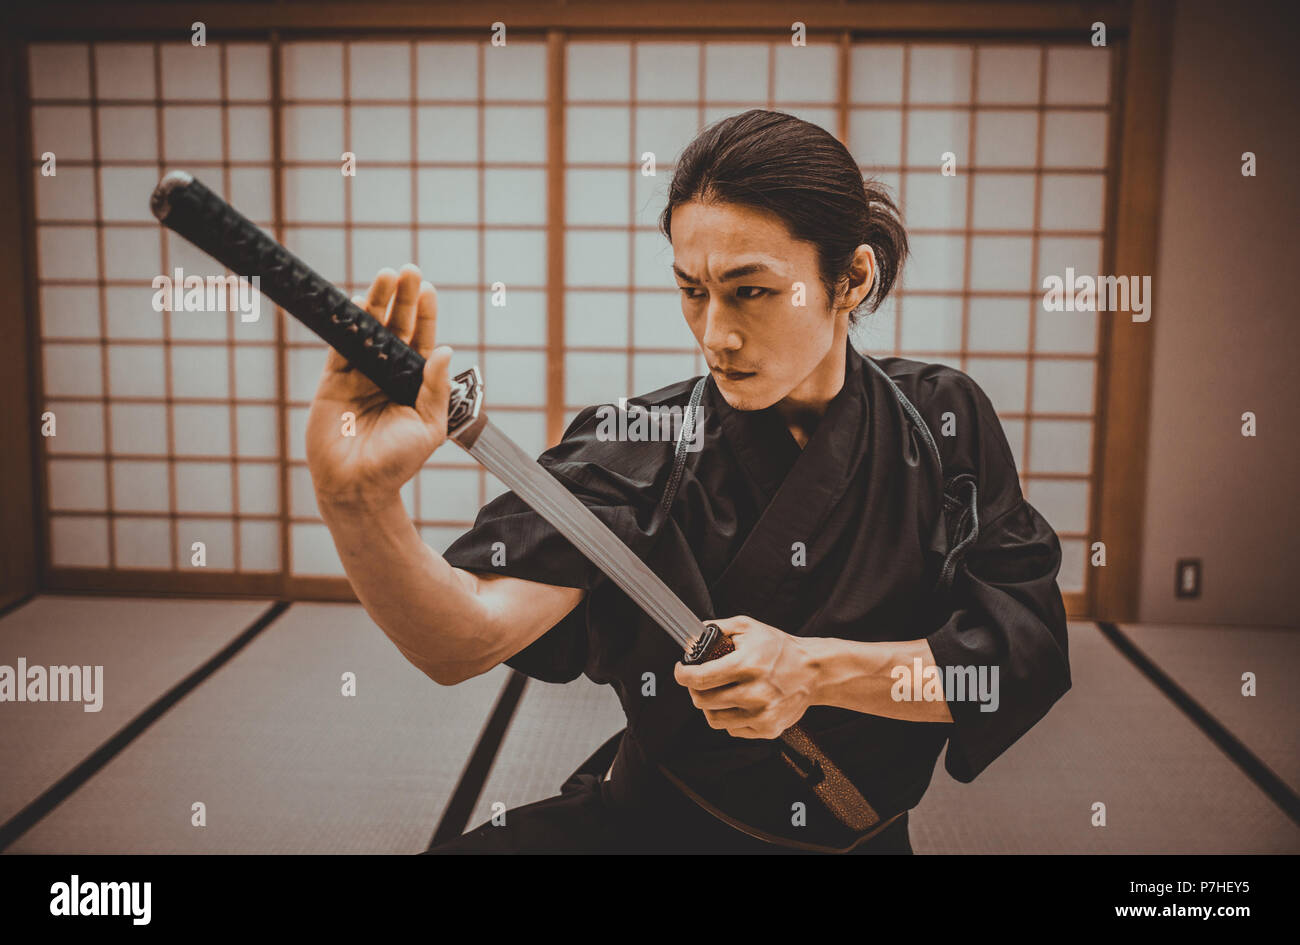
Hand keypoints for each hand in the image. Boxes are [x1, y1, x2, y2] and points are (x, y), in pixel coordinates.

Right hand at [305, 264, 453, 507]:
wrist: (357, 487)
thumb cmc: (396, 464)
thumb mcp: (428, 427)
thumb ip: (436, 389)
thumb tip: (446, 350)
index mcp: (414, 384)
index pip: (422, 342)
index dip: (425, 316)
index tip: (429, 289)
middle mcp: (388, 374)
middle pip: (396, 328)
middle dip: (403, 299)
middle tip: (410, 270)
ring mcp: (360, 375)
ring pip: (369, 330)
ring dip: (378, 303)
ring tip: (387, 276)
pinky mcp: (333, 381)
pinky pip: (341, 346)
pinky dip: (350, 324)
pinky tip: (360, 303)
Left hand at [672, 616, 817, 738]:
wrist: (814, 671)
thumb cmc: (780, 648)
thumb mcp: (748, 627)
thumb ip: (717, 629)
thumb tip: (691, 638)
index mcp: (747, 665)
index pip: (700, 678)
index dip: (683, 675)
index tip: (681, 671)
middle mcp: (754, 693)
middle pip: (703, 701)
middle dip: (695, 690)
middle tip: (700, 681)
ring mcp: (761, 714)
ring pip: (714, 719)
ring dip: (710, 706)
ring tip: (719, 692)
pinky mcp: (768, 729)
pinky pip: (733, 729)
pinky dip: (729, 717)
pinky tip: (738, 703)